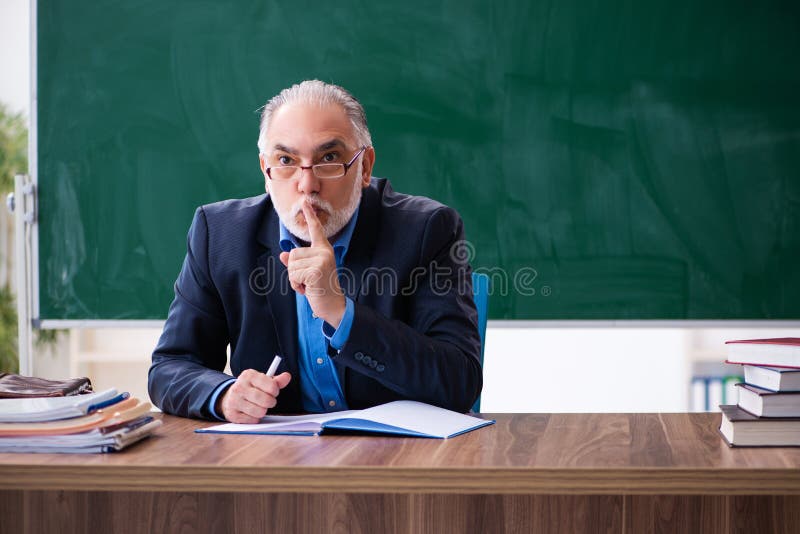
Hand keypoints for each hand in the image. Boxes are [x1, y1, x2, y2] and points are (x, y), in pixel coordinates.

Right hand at [217, 369, 291, 422]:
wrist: (229, 396)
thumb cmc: (251, 388)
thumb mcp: (262, 381)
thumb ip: (276, 380)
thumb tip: (287, 376)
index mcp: (249, 375)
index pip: (271, 386)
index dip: (275, 391)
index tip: (273, 392)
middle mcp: (239, 387)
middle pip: (266, 400)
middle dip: (271, 402)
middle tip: (269, 401)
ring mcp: (234, 401)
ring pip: (259, 412)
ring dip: (263, 411)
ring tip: (259, 406)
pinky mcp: (232, 414)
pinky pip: (252, 420)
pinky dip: (255, 418)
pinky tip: (251, 412)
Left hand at [279, 200, 346, 326]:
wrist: (333, 306)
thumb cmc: (320, 289)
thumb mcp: (307, 273)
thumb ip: (296, 263)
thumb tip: (283, 255)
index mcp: (324, 249)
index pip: (315, 230)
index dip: (309, 215)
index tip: (305, 201)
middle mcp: (324, 251)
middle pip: (293, 254)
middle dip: (294, 271)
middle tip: (309, 281)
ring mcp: (321, 260)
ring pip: (291, 265)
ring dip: (295, 279)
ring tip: (309, 285)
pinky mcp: (316, 270)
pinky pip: (293, 275)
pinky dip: (296, 285)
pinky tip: (308, 290)